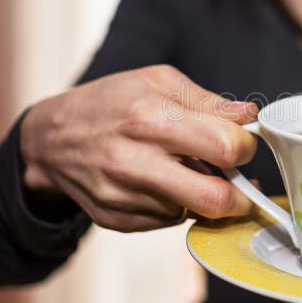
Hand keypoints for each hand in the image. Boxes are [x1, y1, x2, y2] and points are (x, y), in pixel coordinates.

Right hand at [20, 64, 258, 231]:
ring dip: (202, 194)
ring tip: (187, 169)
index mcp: (149, 119)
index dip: (246, 147)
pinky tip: (163, 182)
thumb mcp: (158, 82)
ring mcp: (123, 196)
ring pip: (193, 211)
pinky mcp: (117, 220)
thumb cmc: (109, 102)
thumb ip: (209, 102)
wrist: (50, 139)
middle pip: (215, 199)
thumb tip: (251, 116)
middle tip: (242, 183)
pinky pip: (169, 221)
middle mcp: (134, 162)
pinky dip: (177, 204)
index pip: (225, 147)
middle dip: (241, 196)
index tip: (243, 144)